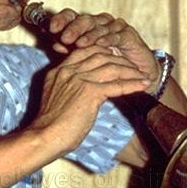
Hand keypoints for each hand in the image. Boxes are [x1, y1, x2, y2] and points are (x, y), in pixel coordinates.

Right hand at [32, 43, 149, 155]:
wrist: (44, 136)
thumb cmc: (50, 126)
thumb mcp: (56, 98)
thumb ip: (69, 89)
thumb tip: (86, 92)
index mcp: (60, 70)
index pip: (86, 51)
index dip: (105, 52)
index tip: (117, 59)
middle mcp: (69, 71)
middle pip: (101, 55)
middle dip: (121, 60)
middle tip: (134, 67)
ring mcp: (79, 80)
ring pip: (111, 68)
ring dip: (130, 71)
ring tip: (142, 75)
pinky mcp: (89, 93)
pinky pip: (116, 85)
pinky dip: (132, 84)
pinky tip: (142, 85)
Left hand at [46, 8, 161, 91]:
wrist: (133, 78)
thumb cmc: (106, 69)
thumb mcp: (84, 60)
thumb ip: (70, 50)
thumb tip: (54, 44)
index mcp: (86, 27)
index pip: (71, 16)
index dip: (61, 20)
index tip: (52, 28)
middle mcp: (99, 23)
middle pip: (84, 20)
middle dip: (73, 28)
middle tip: (65, 37)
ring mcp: (114, 27)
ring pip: (99, 26)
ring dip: (89, 35)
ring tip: (80, 43)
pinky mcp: (128, 34)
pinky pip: (116, 35)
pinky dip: (108, 39)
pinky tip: (101, 44)